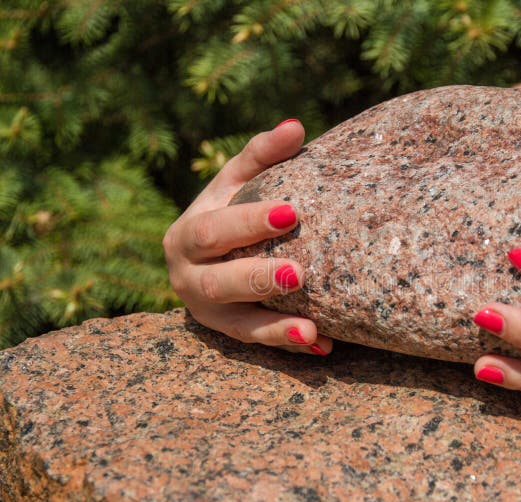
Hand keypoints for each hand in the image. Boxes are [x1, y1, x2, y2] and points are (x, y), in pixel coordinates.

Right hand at [163, 120, 331, 354]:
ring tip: (310, 327)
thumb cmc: (225, 211)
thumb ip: (262, 156)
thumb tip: (297, 126)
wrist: (198, 258)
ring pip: (238, 325)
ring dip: (274, 327)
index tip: (292, 212)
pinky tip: (322, 343)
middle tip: (299, 272)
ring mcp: (208, 313)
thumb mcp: (235, 183)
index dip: (249, 222)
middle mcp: (188, 278)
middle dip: (257, 278)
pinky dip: (289, 344)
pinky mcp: (229, 334)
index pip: (214, 231)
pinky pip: (260, 344)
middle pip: (219, 282)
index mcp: (187, 236)